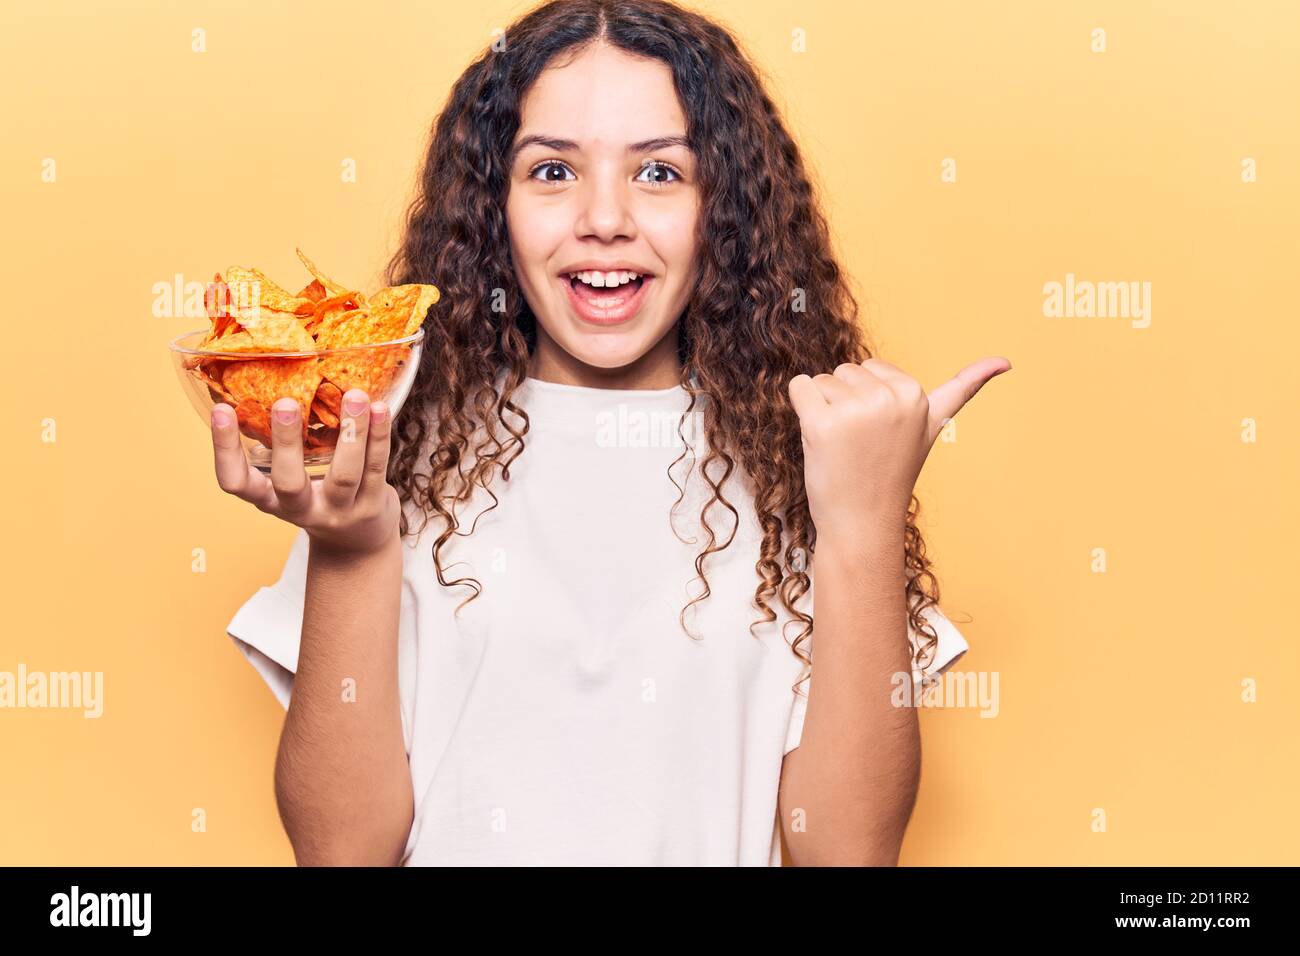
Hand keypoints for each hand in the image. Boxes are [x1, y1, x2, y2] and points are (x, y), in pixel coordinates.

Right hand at [210, 388, 400, 558]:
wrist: (357, 543)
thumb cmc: (316, 496)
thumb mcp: (289, 479)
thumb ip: (280, 447)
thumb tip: (265, 382)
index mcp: (270, 500)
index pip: (236, 482)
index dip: (225, 450)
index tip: (221, 410)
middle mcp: (301, 509)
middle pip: (289, 483)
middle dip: (287, 443)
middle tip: (285, 403)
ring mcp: (339, 511)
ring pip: (345, 475)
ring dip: (351, 433)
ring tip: (353, 396)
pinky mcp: (372, 506)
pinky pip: (376, 468)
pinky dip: (379, 436)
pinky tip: (380, 408)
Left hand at [788, 356, 1010, 536]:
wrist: (863, 522)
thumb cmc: (892, 472)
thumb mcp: (934, 425)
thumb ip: (964, 389)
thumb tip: (1005, 360)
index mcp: (915, 394)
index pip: (871, 367)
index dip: (868, 401)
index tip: (882, 437)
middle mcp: (889, 399)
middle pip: (844, 371)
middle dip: (845, 403)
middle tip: (859, 444)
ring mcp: (856, 412)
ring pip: (821, 382)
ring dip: (823, 410)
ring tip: (843, 447)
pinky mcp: (822, 424)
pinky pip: (798, 388)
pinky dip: (800, 410)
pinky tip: (818, 439)